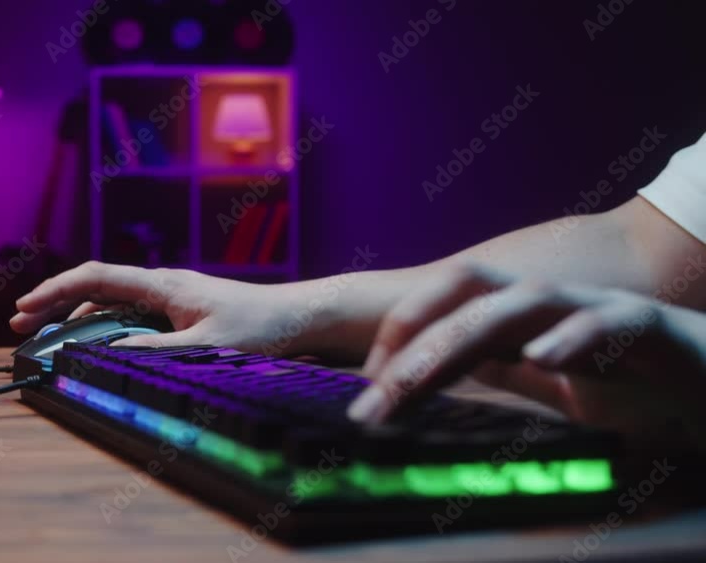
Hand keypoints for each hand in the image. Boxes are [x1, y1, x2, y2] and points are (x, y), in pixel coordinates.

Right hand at [11, 261, 322, 354]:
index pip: (96, 277)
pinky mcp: (179, 308)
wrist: (298, 315)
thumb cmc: (260, 327)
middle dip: (55, 301)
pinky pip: (130, 311)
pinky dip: (103, 322)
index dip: (55, 291)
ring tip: (45, 333)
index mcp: (163, 285)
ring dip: (76, 314)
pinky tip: (91, 338)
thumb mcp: (206, 345)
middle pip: (95, 285)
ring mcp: (169, 295)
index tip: (25, 307)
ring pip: (110, 299)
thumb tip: (108, 350)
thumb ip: (156, 350)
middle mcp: (162, 284)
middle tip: (20, 323)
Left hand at [346, 263, 705, 449]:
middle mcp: (550, 301)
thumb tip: (424, 377)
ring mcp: (597, 308)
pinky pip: (607, 323)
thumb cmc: (628, 381)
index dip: (401, 333)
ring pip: (524, 301)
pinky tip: (541, 360)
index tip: (365, 384)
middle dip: (413, 337)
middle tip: (372, 392)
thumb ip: (491, 369)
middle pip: (469, 293)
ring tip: (418, 378)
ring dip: (463, 337)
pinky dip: (571, 338)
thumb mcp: (542, 381)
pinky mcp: (647, 326)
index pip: (447, 305)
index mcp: (521, 313)